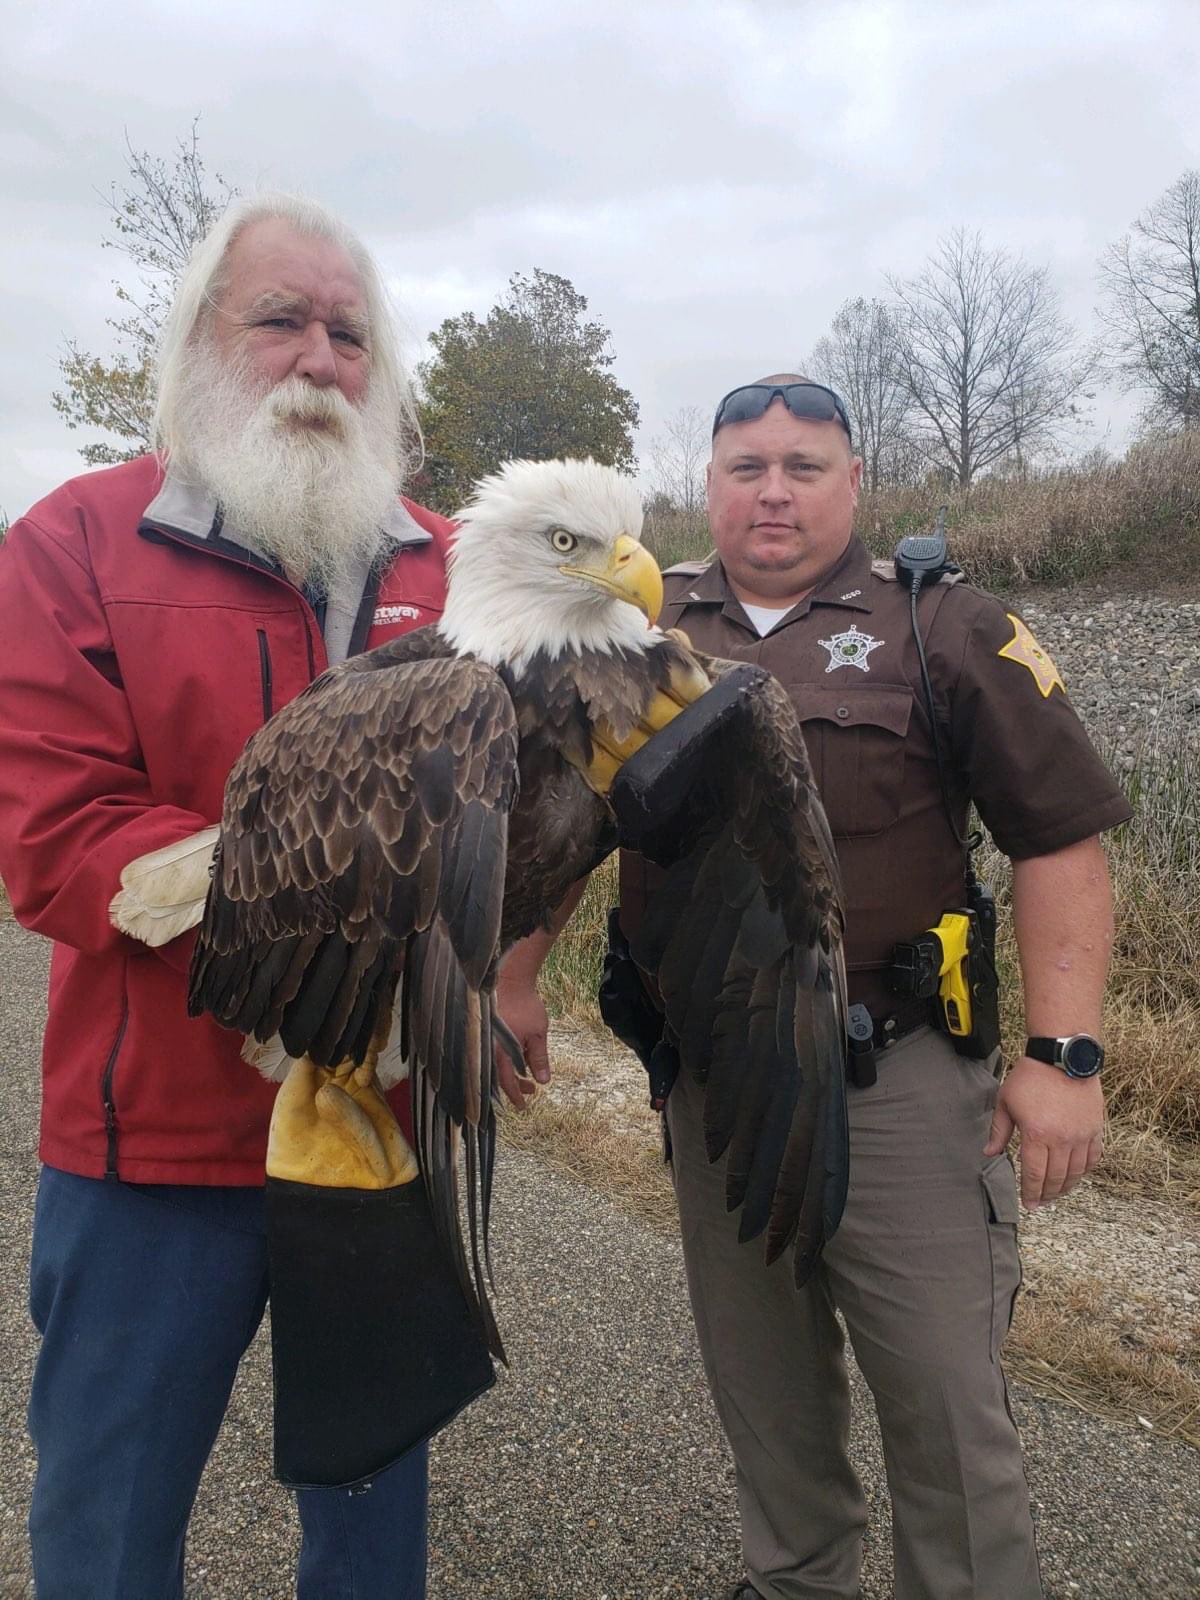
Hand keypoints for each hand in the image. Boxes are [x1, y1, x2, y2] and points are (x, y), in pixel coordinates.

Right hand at [494, 980, 550, 1109]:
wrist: (511, 980)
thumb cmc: (525, 1006)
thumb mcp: (538, 1035)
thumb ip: (539, 1059)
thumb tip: (543, 1081)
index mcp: (499, 1053)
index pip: (506, 1082)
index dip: (516, 1096)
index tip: (524, 1105)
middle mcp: (488, 1049)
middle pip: (499, 1077)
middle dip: (516, 1086)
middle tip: (531, 1090)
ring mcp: (486, 1040)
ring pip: (496, 1065)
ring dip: (512, 1072)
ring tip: (528, 1074)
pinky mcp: (487, 1031)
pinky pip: (494, 1053)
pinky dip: (506, 1060)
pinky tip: (518, 1057)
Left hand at [984, 1056, 1103, 1207]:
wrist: (1062, 1057)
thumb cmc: (1030, 1077)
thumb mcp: (1006, 1102)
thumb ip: (999, 1131)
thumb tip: (989, 1153)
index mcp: (1036, 1135)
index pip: (1034, 1174)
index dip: (1031, 1192)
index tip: (1029, 1204)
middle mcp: (1061, 1140)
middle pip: (1055, 1178)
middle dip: (1047, 1194)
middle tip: (1041, 1203)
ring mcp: (1081, 1135)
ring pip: (1076, 1172)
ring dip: (1066, 1187)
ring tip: (1056, 1194)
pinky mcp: (1095, 1128)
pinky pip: (1092, 1157)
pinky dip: (1085, 1170)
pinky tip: (1076, 1175)